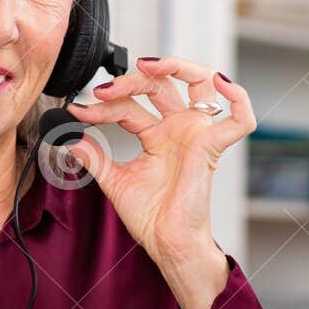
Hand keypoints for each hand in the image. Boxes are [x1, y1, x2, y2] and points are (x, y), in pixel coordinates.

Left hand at [63, 57, 254, 308]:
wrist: (167, 243)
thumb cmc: (150, 217)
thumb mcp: (114, 181)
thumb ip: (94, 157)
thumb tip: (69, 139)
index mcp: (156, 136)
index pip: (129, 106)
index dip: (102, 106)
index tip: (78, 111)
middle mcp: (178, 129)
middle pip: (159, 86)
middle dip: (129, 82)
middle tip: (102, 91)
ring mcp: (196, 135)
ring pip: (199, 83)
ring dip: (176, 66)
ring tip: (146, 66)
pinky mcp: (213, 147)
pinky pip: (239, 119)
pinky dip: (237, 96)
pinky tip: (220, 82)